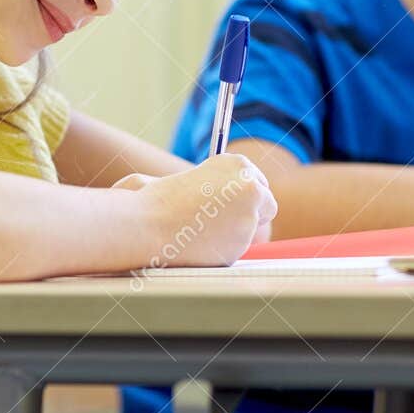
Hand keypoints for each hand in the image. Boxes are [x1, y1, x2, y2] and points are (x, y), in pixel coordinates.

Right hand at [134, 154, 276, 267]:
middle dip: (251, 213)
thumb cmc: (156, 200)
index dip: (243, 195)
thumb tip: (226, 199)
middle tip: (225, 220)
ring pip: (252, 229)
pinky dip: (223, 249)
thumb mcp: (189, 178)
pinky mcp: (242, 243)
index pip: (257, 182)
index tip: (230, 201)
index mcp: (237, 164)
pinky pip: (237, 248)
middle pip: (267, 204)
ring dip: (233, 232)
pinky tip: (199, 243)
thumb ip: (213, 185)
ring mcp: (249, 216)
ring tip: (199, 230)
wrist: (146, 224)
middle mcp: (250, 186)